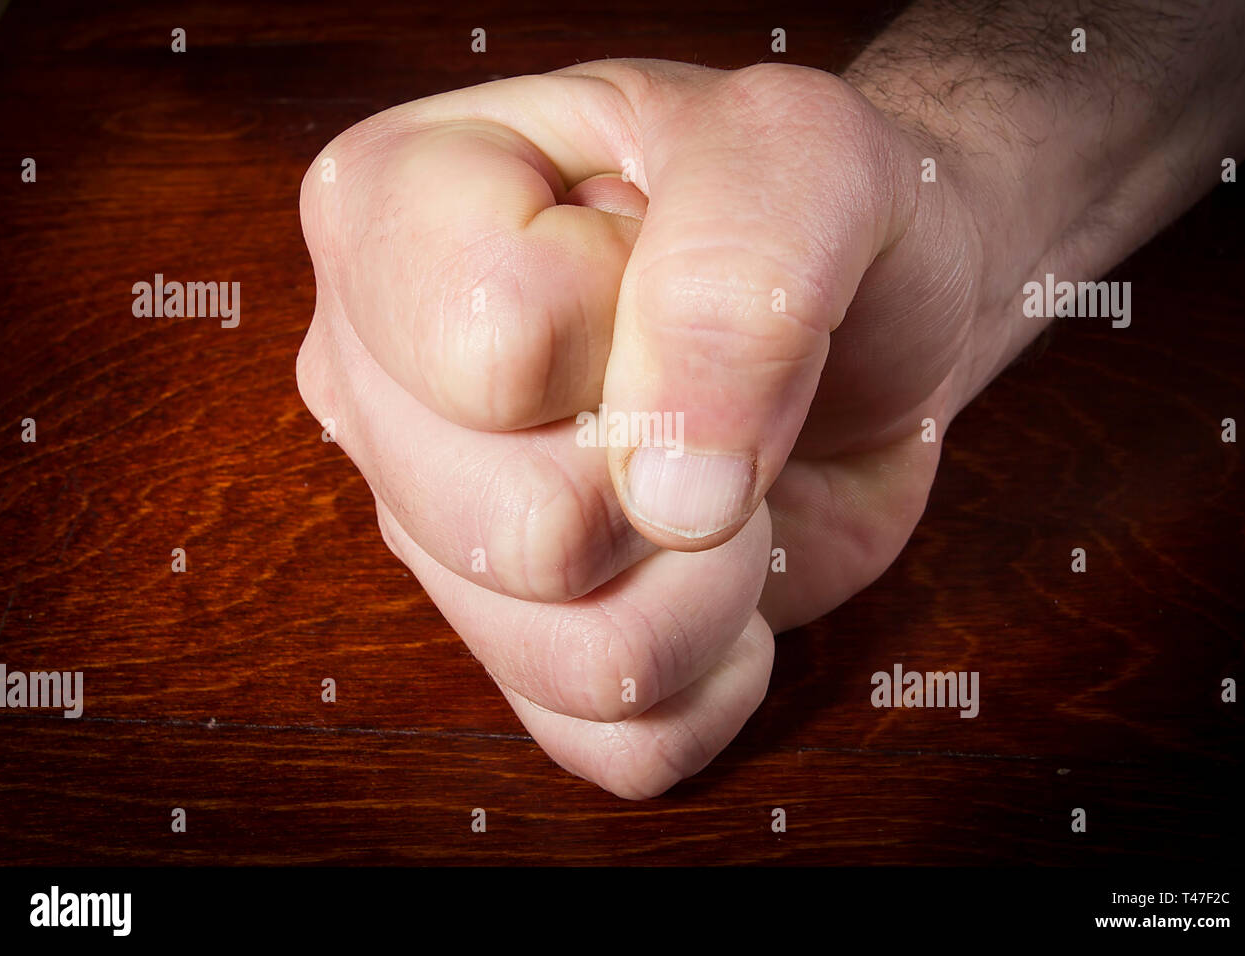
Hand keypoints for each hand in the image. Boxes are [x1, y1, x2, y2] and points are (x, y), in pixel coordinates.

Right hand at [295, 58, 987, 796]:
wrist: (864, 320)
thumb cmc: (812, 217)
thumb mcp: (803, 154)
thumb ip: (733, 272)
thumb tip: (667, 495)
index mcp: (389, 213)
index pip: (496, 342)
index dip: (647, 326)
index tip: (670, 263)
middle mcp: (379, 384)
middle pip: (521, 528)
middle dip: (684, 475)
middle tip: (712, 393)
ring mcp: (435, 530)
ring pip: (575, 657)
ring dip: (712, 580)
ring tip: (726, 479)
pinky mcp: (520, 646)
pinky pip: (613, 740)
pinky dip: (715, 673)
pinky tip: (722, 573)